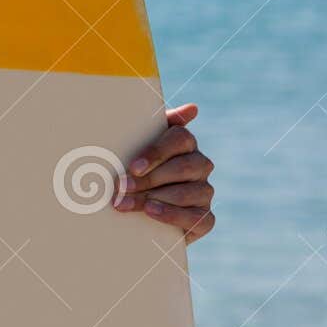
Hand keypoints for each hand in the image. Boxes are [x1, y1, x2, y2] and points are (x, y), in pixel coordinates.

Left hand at [112, 103, 214, 243]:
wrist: (137, 211)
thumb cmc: (135, 170)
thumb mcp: (136, 146)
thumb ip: (154, 125)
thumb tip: (193, 108)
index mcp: (185, 144)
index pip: (181, 138)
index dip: (157, 152)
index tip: (133, 166)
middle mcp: (200, 165)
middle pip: (184, 167)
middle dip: (150, 179)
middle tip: (122, 187)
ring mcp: (204, 192)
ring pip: (189, 192)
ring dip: (155, 198)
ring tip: (127, 203)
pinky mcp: (204, 218)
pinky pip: (197, 217)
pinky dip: (172, 215)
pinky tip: (151, 211)